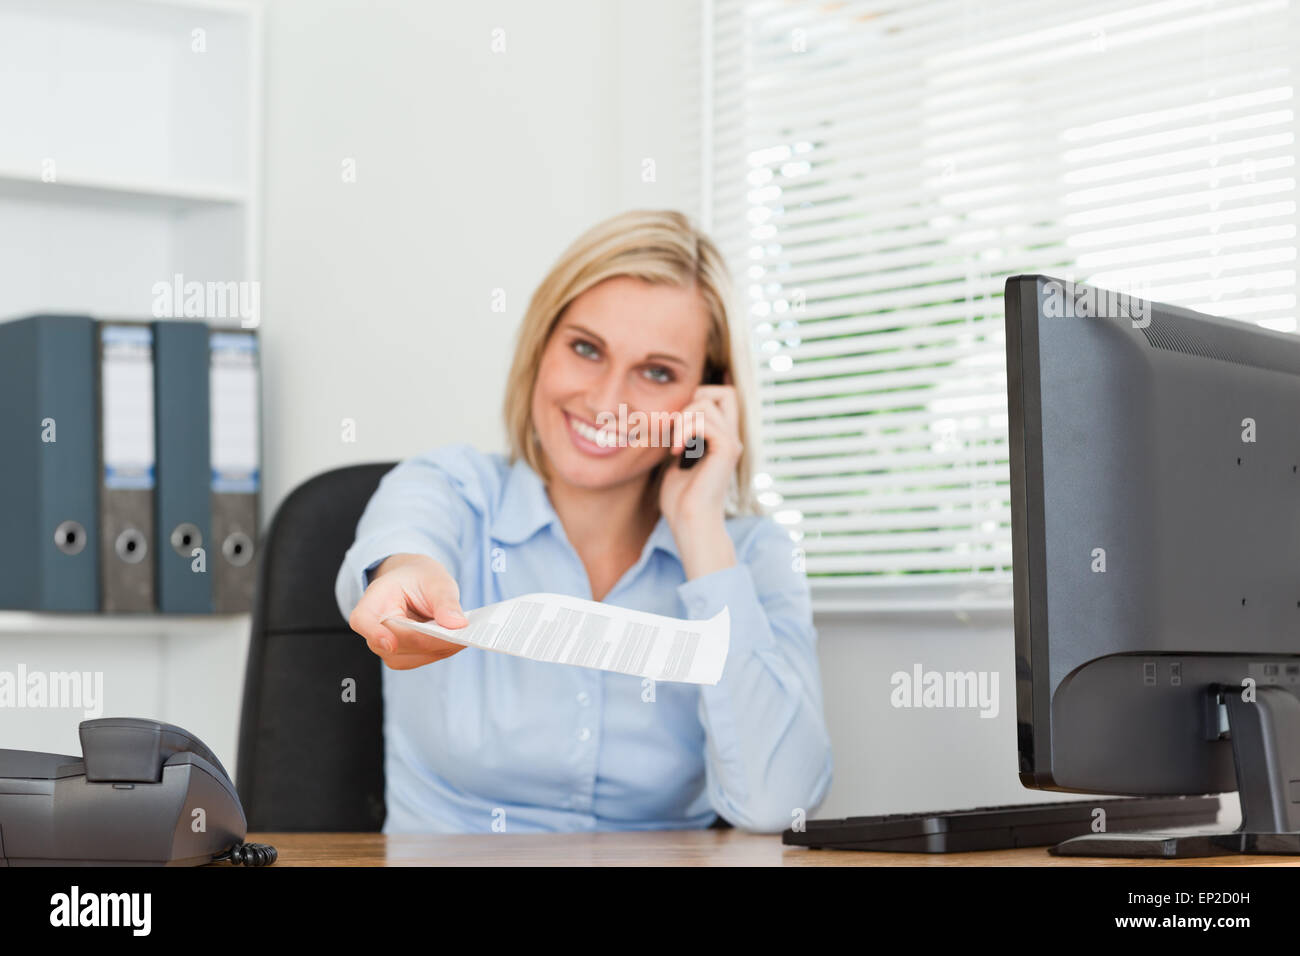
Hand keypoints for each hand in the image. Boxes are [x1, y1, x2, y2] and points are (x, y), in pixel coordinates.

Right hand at [347, 553, 468, 669]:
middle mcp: (373, 627)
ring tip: (464, 636)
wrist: (415, 583)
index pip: (363, 621)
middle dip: (432, 641)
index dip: (375, 634)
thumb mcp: (435, 579)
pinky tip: (456, 641)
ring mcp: (384, 646)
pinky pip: (421, 659)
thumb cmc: (420, 579)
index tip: (391, 644)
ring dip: (439, 648)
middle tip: (462, 635)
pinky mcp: (400, 656)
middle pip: (398, 644)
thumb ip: (445, 601)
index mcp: (374, 600)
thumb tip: (457, 624)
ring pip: (411, 657)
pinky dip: (441, 651)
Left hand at [658, 378, 742, 528]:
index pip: (723, 397)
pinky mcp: (726, 450)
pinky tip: (676, 452)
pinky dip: (684, 431)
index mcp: (722, 439)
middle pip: (727, 392)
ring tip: (673, 445)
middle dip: (696, 398)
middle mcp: (731, 438)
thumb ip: (679, 438)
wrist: (690, 523)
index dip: (699, 397)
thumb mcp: (676, 461)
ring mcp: (731, 443)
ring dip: (682, 419)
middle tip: (678, 427)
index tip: (676, 425)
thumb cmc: (680, 501)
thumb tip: (669, 419)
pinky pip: (704, 421)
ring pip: (707, 403)